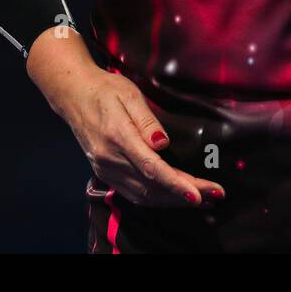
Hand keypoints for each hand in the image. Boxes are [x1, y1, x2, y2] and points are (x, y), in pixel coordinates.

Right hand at [26, 29, 224, 208]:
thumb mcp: (129, 94)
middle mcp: (110, 159)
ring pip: (144, 195)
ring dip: (174, 201)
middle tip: (216, 194)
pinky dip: (157, 199)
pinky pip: (134, 194)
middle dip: (185, 194)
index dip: (176, 185)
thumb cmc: (105, 90)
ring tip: (204, 198)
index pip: (152, 168)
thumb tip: (163, 143)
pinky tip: (175, 198)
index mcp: (117, 137)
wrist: (74, 95)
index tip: (197, 194)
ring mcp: (105, 169)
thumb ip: (147, 120)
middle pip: (152, 186)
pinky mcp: (105, 173)